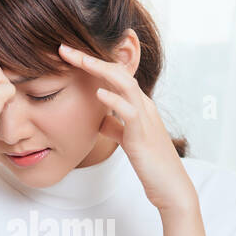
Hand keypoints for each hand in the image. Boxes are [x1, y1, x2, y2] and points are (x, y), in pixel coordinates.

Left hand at [57, 42, 196, 213]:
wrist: (170, 186)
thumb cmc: (150, 163)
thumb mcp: (127, 140)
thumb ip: (115, 126)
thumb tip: (99, 118)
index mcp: (139, 105)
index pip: (115, 76)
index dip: (92, 64)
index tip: (68, 56)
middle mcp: (144, 106)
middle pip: (118, 72)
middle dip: (91, 59)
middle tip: (65, 49)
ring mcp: (146, 119)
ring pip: (126, 84)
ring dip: (101, 70)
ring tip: (79, 60)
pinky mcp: (143, 136)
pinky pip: (130, 112)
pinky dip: (114, 100)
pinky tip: (98, 94)